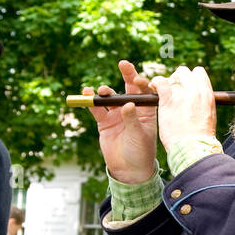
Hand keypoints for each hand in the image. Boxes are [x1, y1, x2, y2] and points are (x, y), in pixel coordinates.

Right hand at [86, 60, 157, 183]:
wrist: (129, 170)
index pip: (145, 91)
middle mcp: (132, 110)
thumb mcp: (139, 136)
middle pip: (129, 88)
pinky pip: (97, 109)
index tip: (136, 78)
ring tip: (102, 90)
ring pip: (111, 97)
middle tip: (123, 64)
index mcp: (146, 111)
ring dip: (106, 91)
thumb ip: (132, 120)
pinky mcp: (105, 122)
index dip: (141, 83)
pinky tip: (87, 93)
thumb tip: (127, 104)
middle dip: (127, 75)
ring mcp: (117, 115)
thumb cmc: (141, 153)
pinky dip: (91, 102)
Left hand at [151, 65, 216, 152]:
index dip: (189, 78)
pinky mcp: (168, 99)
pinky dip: (155, 83)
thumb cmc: (200, 138)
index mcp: (207, 94)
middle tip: (172, 90)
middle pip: (184, 72)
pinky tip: (153, 88)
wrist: (194, 148)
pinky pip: (160, 82)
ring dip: (165, 82)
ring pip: (172, 76)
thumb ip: (203, 103)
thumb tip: (198, 98)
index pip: (198, 73)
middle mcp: (196, 90)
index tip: (184, 87)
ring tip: (160, 91)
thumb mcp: (209, 116)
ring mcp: (182, 94)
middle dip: (176, 79)